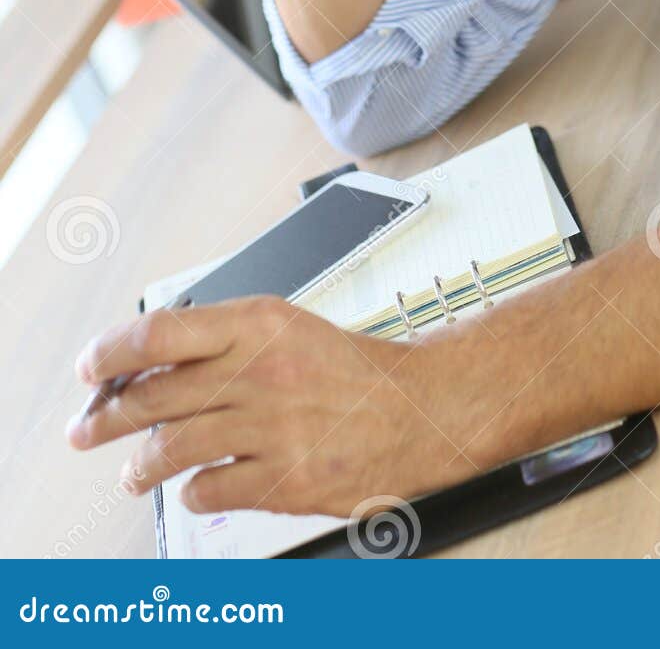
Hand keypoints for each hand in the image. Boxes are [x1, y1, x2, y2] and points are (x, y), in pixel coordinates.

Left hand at [66, 298, 476, 519]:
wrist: (417, 410)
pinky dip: (194, 491)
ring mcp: (272, 427)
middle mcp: (261, 371)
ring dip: (139, 465)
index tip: (90, 368)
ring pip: (170, 448)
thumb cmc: (349, 370)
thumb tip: (148, 363)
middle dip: (106, 417)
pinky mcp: (285, 478)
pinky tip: (198, 486)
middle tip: (86, 429)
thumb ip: (223, 341)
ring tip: (133, 473)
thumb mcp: (286, 329)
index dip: (111, 352)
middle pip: (153, 395)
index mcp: (260, 323)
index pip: (160, 333)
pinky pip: (209, 490)